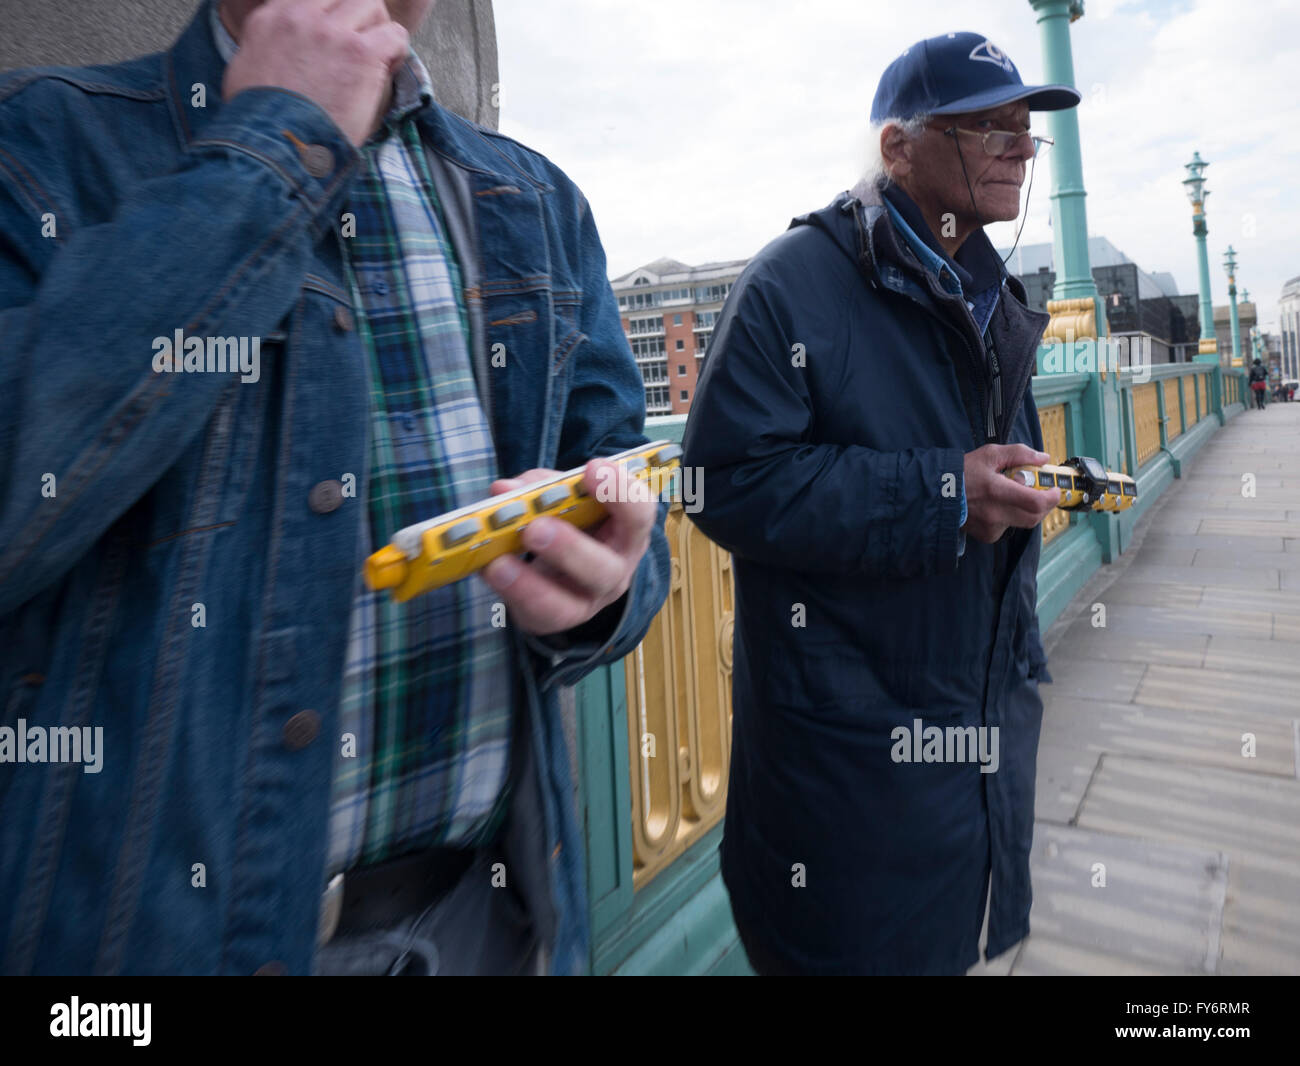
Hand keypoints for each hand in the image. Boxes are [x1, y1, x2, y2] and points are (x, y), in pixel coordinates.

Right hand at [222, 0, 410, 146]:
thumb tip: (275, 53)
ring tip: (377, 59)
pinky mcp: (360, 53)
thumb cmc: (260, 122)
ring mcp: (332, 32)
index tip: (336, 41)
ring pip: (370, 4)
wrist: (276, 144)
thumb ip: (262, 49)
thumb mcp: (244, 71)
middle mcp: (300, 16)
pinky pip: (395, 34)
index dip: (330, 16)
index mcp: (272, 18)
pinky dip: (397, 51)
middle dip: (357, 16)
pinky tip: (387, 70)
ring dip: (379, 30)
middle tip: (361, 46)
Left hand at [480, 460, 657, 636]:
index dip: (619, 491)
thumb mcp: (568, 497)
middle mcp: (615, 570)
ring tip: (499, 564)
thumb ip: (541, 486)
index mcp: (628, 532)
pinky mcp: (556, 618)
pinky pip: (535, 615)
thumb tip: (504, 490)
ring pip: (566, 606)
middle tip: (534, 529)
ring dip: (529, 585)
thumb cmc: (577, 521)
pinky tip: (489, 571)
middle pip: (603, 569)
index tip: (591, 469)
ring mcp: (587, 601)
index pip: (639, 514)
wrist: (574, 566)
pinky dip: (508, 593)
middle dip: (568, 548)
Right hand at [962, 443, 1057, 543]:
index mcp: (997, 491)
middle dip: (1045, 505)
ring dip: (1028, 510)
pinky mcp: (987, 535)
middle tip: (1044, 493)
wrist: (937, 494)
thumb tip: (1042, 458)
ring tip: (1019, 496)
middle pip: (1035, 517)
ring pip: (1023, 522)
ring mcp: (991, 527)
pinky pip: (1009, 527)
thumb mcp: (990, 454)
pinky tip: (1000, 506)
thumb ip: (1019, 453)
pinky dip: (1011, 517)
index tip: (1054, 489)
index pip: (1036, 502)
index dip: (1052, 497)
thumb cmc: (963, 472)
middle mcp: (996, 513)